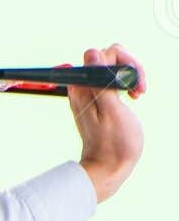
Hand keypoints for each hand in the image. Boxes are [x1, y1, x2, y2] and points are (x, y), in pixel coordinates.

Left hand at [68, 43, 144, 203]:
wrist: (108, 167)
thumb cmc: (113, 143)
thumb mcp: (110, 110)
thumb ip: (101, 82)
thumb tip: (92, 55)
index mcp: (82, 88)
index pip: (101, 54)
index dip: (122, 61)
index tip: (131, 81)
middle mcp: (83, 87)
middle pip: (109, 57)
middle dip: (129, 67)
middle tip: (138, 89)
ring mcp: (91, 92)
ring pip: (115, 66)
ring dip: (131, 75)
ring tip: (138, 94)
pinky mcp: (100, 98)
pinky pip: (115, 78)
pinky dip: (128, 83)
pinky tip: (134, 96)